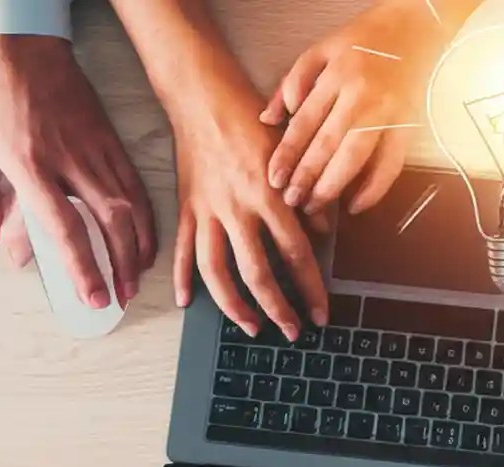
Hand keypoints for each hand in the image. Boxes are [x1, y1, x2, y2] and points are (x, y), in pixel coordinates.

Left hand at [0, 36, 154, 308]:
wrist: (23, 48)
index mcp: (30, 167)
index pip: (64, 227)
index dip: (82, 267)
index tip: (93, 296)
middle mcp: (69, 162)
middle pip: (109, 222)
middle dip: (120, 265)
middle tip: (121, 296)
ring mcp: (96, 151)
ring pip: (130, 207)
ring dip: (137, 248)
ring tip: (136, 277)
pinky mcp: (111, 141)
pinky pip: (136, 186)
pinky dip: (145, 218)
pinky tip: (144, 240)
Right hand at [169, 52, 327, 339]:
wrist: (204, 98)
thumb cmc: (251, 121)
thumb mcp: (291, 155)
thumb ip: (307, 197)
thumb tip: (321, 236)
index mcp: (268, 195)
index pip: (296, 255)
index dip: (310, 290)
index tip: (319, 315)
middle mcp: (237, 208)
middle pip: (257, 273)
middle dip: (276, 309)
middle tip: (290, 332)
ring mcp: (207, 211)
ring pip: (216, 270)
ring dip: (233, 306)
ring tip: (250, 326)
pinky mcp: (186, 208)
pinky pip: (183, 250)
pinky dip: (182, 278)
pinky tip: (187, 302)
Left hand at [261, 0, 445, 215]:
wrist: (416, 26)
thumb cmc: (365, 39)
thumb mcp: (322, 50)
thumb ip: (293, 82)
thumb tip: (268, 119)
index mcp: (336, 75)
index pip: (304, 123)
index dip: (287, 154)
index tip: (274, 178)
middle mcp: (360, 94)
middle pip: (327, 144)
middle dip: (305, 177)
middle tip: (290, 201)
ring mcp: (387, 111)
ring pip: (355, 157)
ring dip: (332, 186)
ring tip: (314, 205)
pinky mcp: (408, 124)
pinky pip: (391, 164)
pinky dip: (374, 188)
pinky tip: (356, 206)